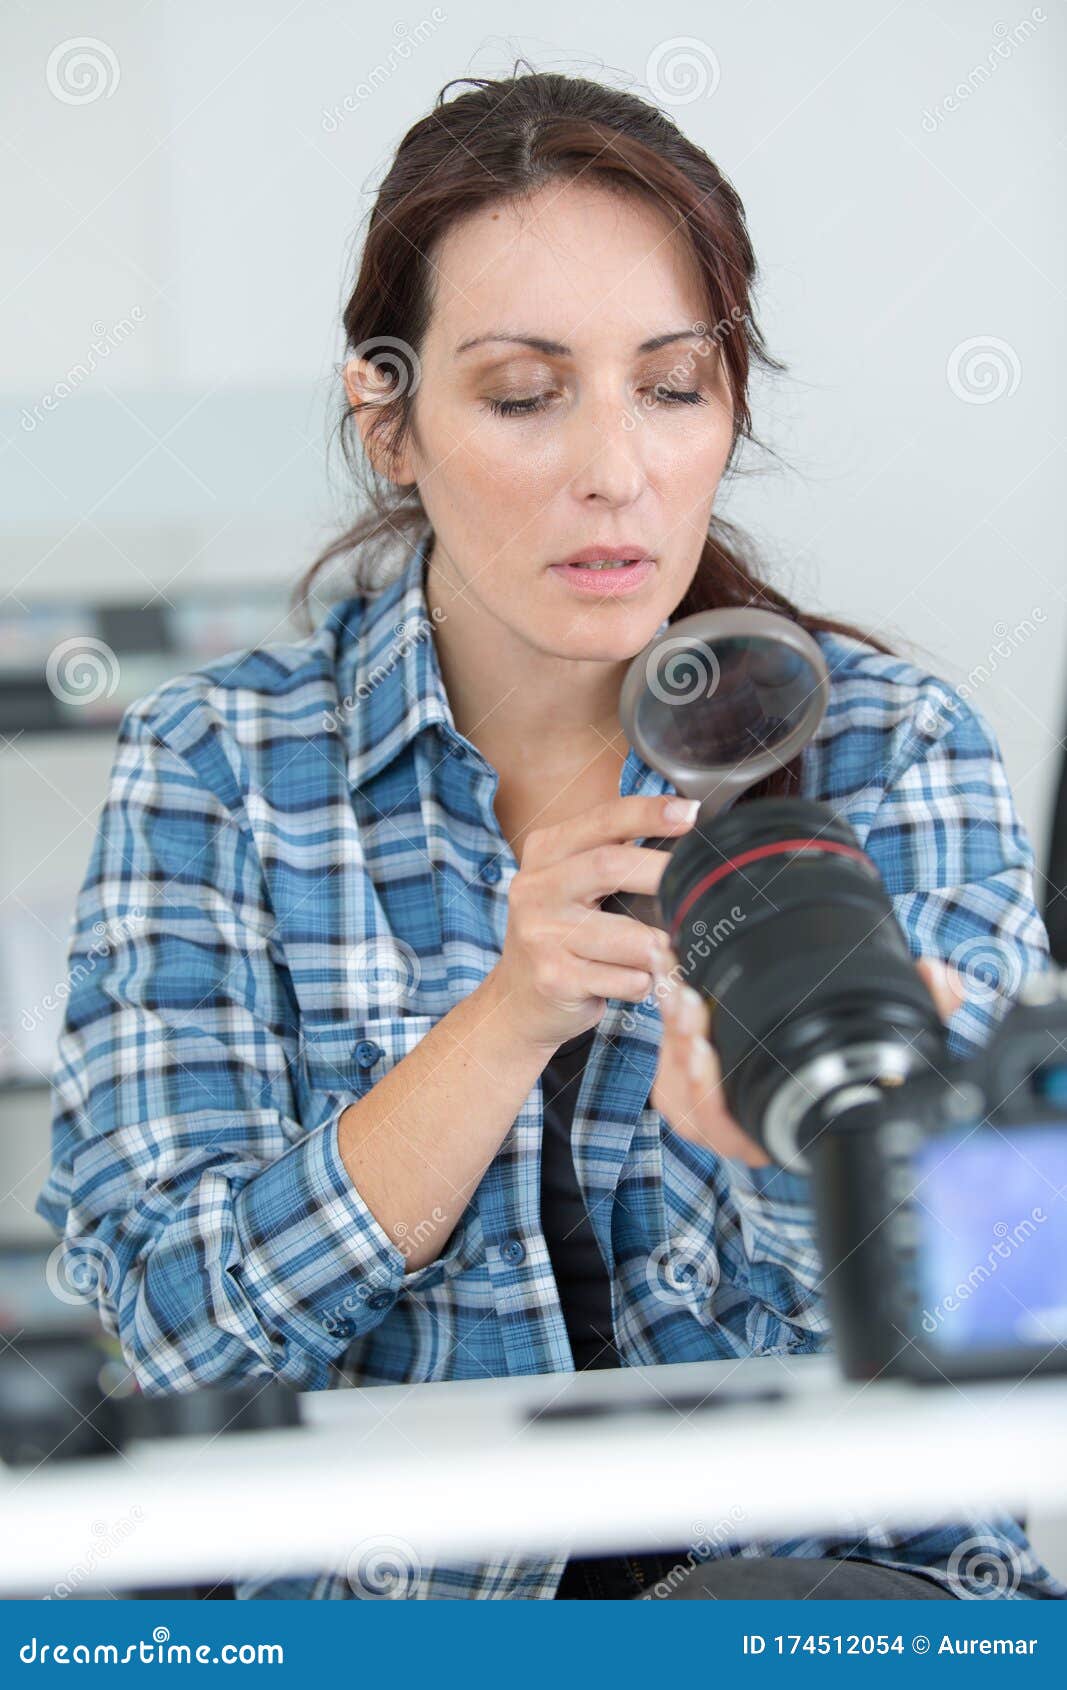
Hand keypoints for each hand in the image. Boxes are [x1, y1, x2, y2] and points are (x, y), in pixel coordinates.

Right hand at [488, 794, 700, 1052]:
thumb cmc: (560, 934)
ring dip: (662, 948)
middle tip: (698, 885)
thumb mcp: (570, 884)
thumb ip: (611, 858)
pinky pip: (627, 979)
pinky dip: (646, 982)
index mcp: (545, 853)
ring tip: (667, 952)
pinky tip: (636, 981)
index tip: (689, 811)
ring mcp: (542, 935)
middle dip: (663, 874)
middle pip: (610, 866)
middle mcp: (535, 888)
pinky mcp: (555, 979)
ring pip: (631, 938)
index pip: (602, 821)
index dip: (648, 813)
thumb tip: (683, 838)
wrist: (515, 1000)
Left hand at [650, 948, 965, 1167]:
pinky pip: (664, 1044)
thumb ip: (924, 1010)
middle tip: (685, 992)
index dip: (709, 1092)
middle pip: (686, 1090)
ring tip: (674, 970)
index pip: (725, 1125)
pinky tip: (668, 966)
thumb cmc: (859, 1072)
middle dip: (681, 1038)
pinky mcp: (687, 1074)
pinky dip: (664, 1003)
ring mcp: (703, 1102)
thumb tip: (942, 978)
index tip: (705, 1047)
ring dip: (669, 1016)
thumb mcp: (893, 1044)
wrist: (832, 1074)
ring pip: (670, 1064)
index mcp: (773, 1133)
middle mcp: (732, 1127)